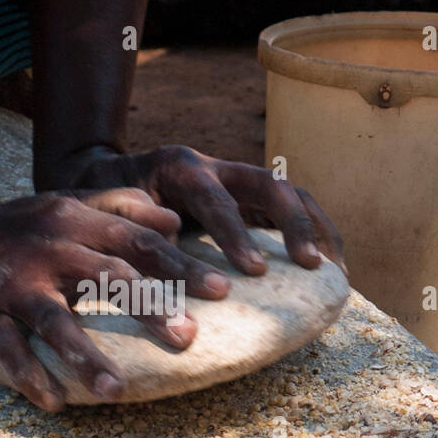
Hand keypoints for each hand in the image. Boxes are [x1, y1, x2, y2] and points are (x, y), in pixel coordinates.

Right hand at [0, 189, 230, 409]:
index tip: (224, 289)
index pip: (138, 241)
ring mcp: (15, 282)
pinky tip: (55, 403)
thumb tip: (177, 220)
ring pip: (53, 320)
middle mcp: (50, 248)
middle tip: (186, 338)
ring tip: (115, 390)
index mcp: (76, 220)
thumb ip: (122, 206)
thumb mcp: (70, 204)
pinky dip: (29, 375)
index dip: (181, 265)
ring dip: (85, 356)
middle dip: (148, 306)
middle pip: (106, 276)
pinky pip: (7, 348)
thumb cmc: (24, 226)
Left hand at [65, 145, 346, 277]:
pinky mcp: (248, 197)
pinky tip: (328, 268)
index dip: (237, 233)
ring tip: (336, 270)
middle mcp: (216, 167)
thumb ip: (133, 223)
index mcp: (181, 167)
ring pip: (290, 193)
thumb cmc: (103, 202)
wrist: (102, 177)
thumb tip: (166, 245)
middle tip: (313, 265)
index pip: (217, 197)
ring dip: (316, 228)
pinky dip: (313, 233)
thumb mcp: (109, 209)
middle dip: (296, 224)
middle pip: (271, 184)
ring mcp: (237, 180)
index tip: (254, 271)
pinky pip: (289, 210)